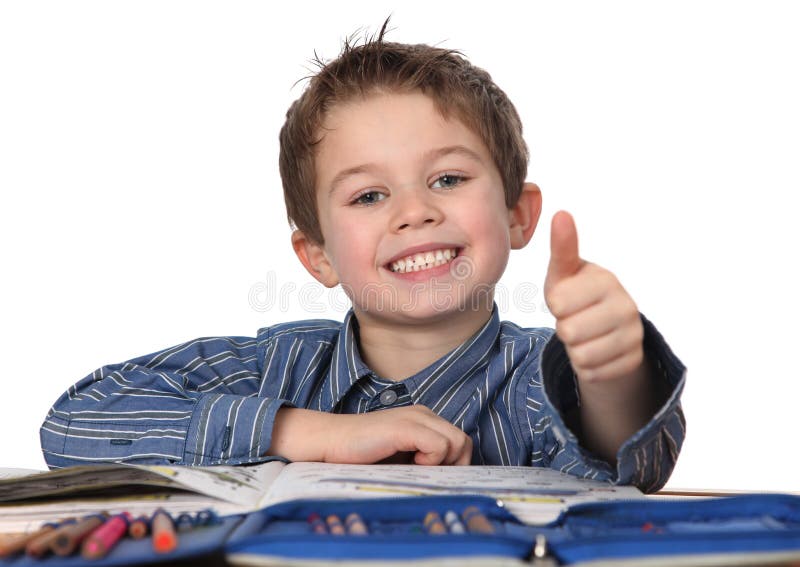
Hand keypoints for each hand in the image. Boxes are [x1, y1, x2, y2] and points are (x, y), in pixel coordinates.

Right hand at [269, 406, 472, 465]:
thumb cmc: (362, 455)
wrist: (330, 443)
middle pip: (463, 442)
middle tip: (429, 476)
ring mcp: (415, 418)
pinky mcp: (405, 427)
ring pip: (457, 442)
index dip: (454, 464)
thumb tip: (447, 481)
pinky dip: (432, 460)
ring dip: (443, 462)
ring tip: (417, 468)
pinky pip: (440, 446)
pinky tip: (412, 463)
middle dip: (454, 465)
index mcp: (423, 420)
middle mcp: (423, 414)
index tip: (435, 478)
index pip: (460, 441)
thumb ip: (423, 462)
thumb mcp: (400, 459)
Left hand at [544, 211, 644, 383]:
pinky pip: (592, 374)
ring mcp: (634, 335)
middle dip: (564, 328)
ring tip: (584, 334)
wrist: (606, 329)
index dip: (555, 304)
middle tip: (576, 319)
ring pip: (580, 355)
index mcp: (607, 280)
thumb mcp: (564, 272)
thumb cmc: (576, 294)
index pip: (558, 302)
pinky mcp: (633, 361)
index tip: (567, 298)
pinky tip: (595, 351)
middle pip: (569, 331)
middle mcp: (627, 306)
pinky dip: (586, 367)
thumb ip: (562, 248)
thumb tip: (561, 214)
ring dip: (574, 349)